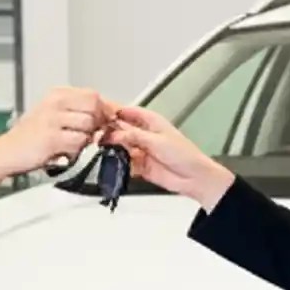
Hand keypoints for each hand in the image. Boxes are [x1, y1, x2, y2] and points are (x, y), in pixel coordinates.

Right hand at [0, 87, 111, 173]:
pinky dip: (77, 150)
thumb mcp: (52, 115)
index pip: (92, 94)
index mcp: (56, 94)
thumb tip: (109, 112)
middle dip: (99, 123)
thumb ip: (78, 112)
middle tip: (92, 135)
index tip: (111, 119)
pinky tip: (65, 152)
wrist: (7, 153)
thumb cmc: (30, 138)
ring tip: (71, 144)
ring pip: (89, 124)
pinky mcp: (52, 137)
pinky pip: (79, 141)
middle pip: (94, 105)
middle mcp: (54, 102)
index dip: (106, 109)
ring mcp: (52, 119)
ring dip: (86, 139)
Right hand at [103, 106, 234, 210]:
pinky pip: (123, 162)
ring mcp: (141, 150)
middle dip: (109, 130)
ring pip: (120, 146)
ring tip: (102, 148)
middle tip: (96, 133)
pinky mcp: (139, 166)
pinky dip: (116, 162)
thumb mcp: (157, 140)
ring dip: (111, 147)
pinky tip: (110, 162)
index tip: (99, 113)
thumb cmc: (184, 155)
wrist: (193, 178)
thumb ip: (134, 136)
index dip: (114, 111)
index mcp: (151, 122)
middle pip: (121, 129)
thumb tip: (114, 134)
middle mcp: (144, 134)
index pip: (128, 112)